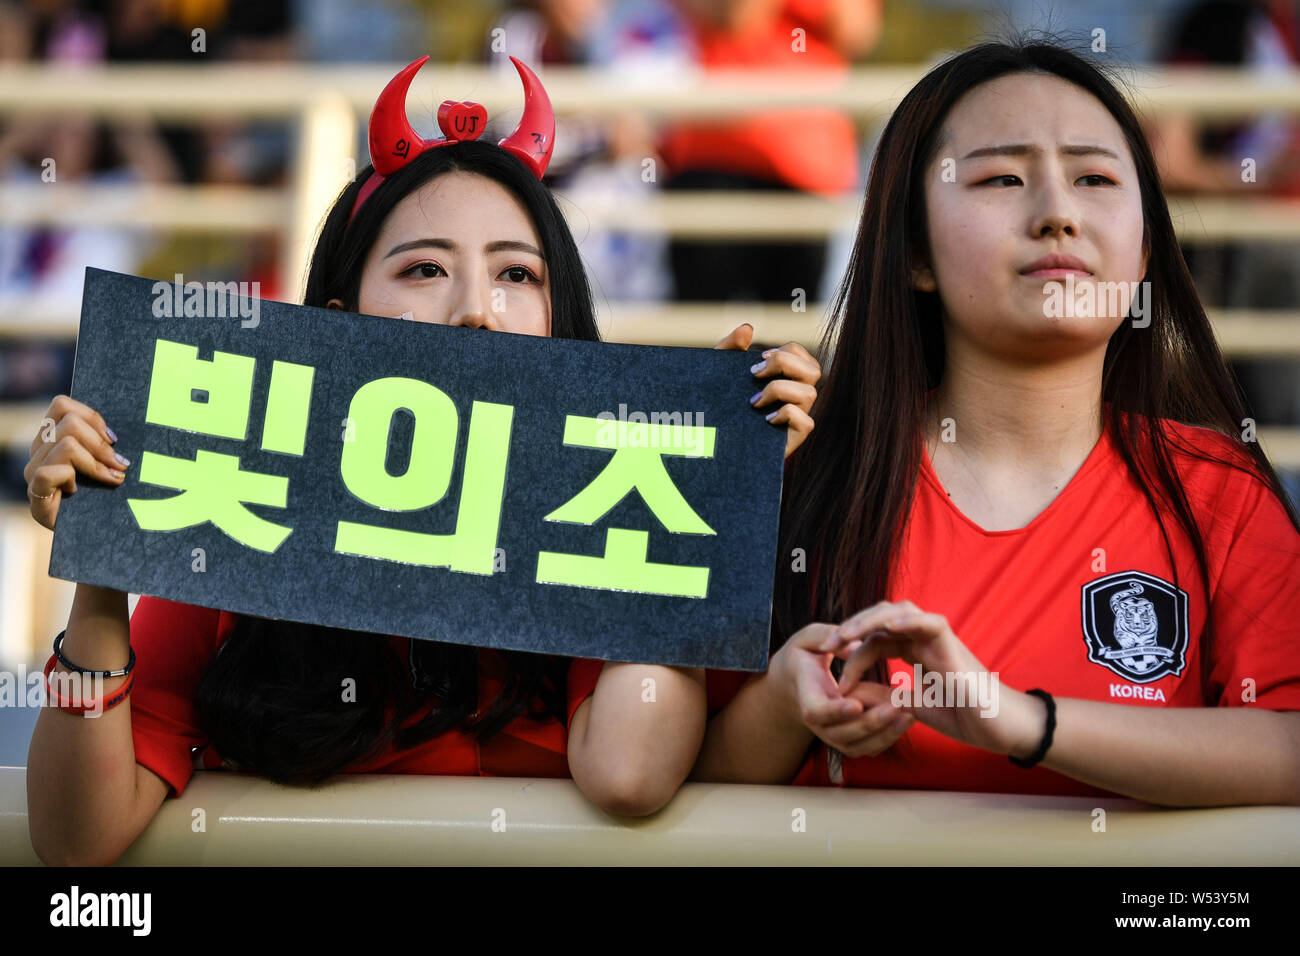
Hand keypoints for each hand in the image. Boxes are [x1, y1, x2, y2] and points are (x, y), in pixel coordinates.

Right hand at [24, 395, 129, 530]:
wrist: (87, 535)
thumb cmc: (101, 497)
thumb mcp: (106, 464)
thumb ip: (106, 445)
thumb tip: (122, 433)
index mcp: (53, 439)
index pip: (62, 405)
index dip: (92, 416)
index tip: (114, 439)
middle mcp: (38, 451)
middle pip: (70, 422)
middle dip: (101, 444)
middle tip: (120, 465)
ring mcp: (34, 471)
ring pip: (67, 443)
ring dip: (96, 462)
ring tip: (112, 479)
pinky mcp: (35, 492)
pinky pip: (52, 471)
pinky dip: (74, 478)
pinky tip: (80, 492)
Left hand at [714, 323, 818, 457]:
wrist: (710, 448)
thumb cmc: (718, 408)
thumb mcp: (719, 375)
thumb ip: (729, 348)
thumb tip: (748, 328)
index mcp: (786, 381)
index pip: (804, 357)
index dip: (787, 351)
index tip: (760, 359)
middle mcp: (795, 399)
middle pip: (814, 370)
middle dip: (784, 363)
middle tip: (755, 373)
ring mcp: (795, 420)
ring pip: (810, 393)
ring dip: (779, 389)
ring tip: (753, 401)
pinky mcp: (792, 439)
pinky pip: (806, 422)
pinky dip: (786, 415)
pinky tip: (764, 419)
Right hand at [771, 621, 914, 758]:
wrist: (793, 685)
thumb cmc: (802, 657)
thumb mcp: (806, 640)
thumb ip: (825, 636)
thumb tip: (853, 644)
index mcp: (806, 696)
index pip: (816, 711)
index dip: (835, 711)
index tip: (856, 703)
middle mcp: (818, 723)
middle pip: (841, 734)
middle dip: (869, 723)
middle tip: (896, 707)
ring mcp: (832, 735)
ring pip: (857, 746)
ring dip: (884, 734)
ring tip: (909, 715)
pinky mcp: (848, 740)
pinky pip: (868, 748)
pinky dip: (887, 738)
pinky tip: (907, 720)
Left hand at [822, 600, 1042, 757]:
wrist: (1000, 727)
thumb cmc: (964, 716)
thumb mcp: (910, 707)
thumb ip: (882, 696)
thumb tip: (849, 693)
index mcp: (914, 651)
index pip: (875, 641)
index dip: (853, 656)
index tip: (838, 681)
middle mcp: (923, 639)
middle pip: (882, 618)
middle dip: (853, 627)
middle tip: (829, 645)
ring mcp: (939, 638)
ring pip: (900, 610)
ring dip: (871, 619)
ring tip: (847, 634)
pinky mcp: (954, 644)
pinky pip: (931, 621)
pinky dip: (910, 620)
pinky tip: (890, 626)